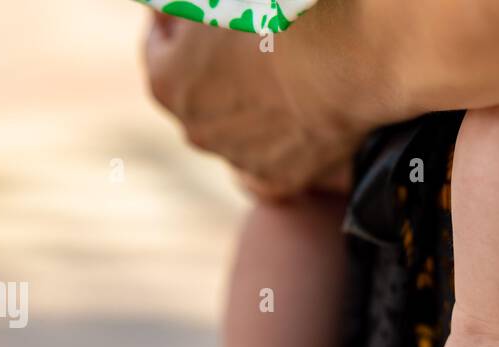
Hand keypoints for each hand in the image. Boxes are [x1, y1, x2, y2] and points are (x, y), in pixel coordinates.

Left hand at [143, 12, 366, 197]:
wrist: (338, 62)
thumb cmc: (275, 18)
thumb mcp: (214, 0)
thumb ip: (182, 6)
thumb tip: (166, 8)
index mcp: (166, 83)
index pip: (160, 48)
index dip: (179, 25)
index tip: (197, 14)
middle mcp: (195, 131)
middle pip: (199, 95)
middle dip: (215, 71)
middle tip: (249, 42)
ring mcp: (237, 158)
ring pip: (238, 126)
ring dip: (252, 103)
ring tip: (285, 73)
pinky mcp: (280, 177)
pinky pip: (277, 151)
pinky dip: (286, 132)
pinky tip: (305, 103)